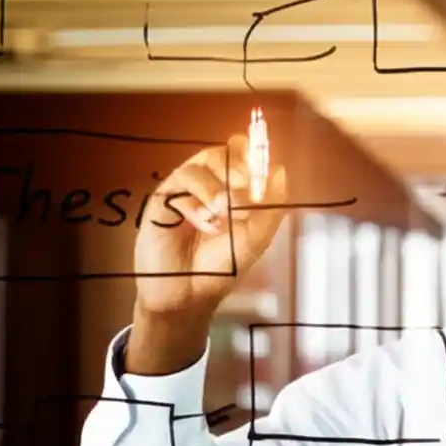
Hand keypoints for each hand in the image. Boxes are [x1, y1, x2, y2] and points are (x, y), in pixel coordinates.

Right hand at [133, 134, 286, 319]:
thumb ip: (272, 206)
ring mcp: (186, 189)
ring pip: (204, 161)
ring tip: (225, 215)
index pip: (243, 155)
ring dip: (220, 186)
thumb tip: (281, 170)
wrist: (189, 294)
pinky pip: (183, 179)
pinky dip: (200, 197)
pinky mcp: (165, 197)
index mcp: (232, 190)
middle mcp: (209, 184)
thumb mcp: (256, 238)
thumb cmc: (221, 267)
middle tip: (246, 191)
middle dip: (239, 168)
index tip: (262, 173)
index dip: (254, 156)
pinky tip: (205, 222)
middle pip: (224, 150)